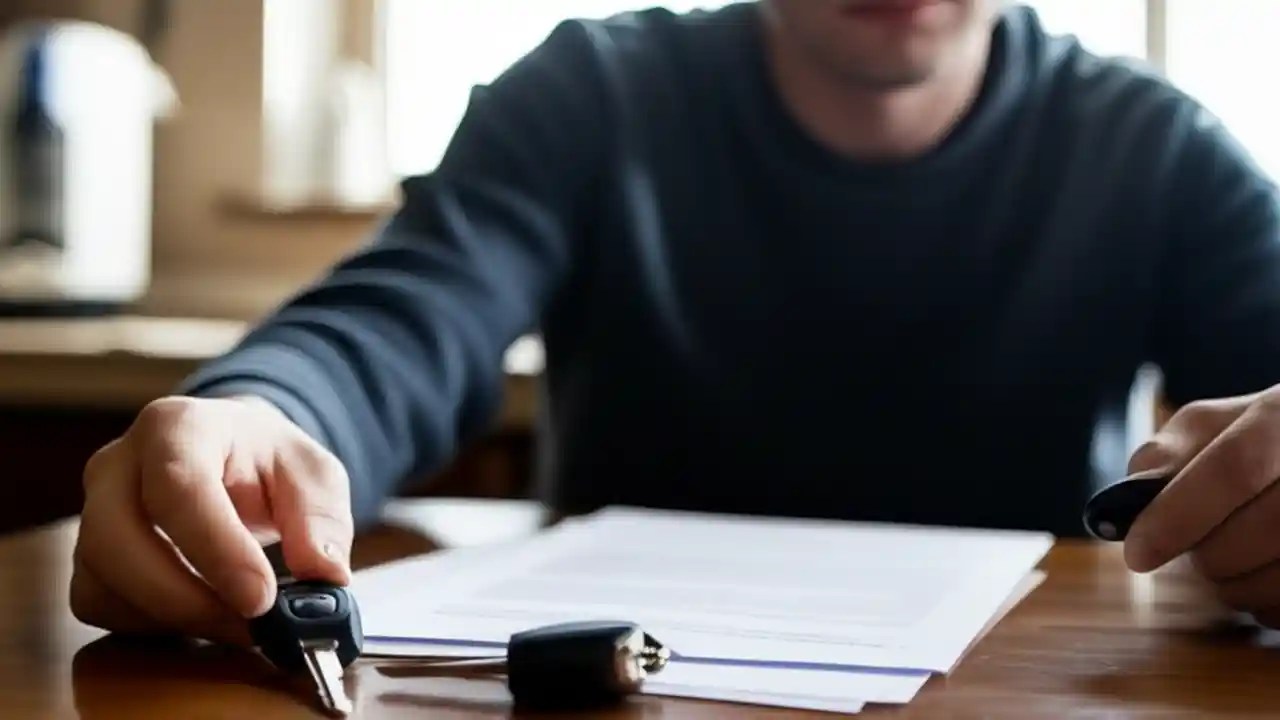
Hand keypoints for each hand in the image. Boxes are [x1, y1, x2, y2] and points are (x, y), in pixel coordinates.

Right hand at [70, 395, 352, 644]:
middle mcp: (118, 466)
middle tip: (251, 624)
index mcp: (177, 427)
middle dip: (185, 597)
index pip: (178, 488)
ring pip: (102, 582)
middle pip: (117, 540)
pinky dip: (151, 625)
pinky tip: (204, 616)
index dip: (216, 549)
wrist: (234, 457)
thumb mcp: (314, 476)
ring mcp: (94, 512)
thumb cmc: (269, 462)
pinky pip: (100, 605)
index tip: (261, 597)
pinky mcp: (88, 558)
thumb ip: (322, 521)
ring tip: (240, 623)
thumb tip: (323, 574)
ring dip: (173, 617)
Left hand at [1124, 386, 1279, 626]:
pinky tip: (1264, 579)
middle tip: (1195, 554)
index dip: (1179, 516)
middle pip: (1260, 530)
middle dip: (1209, 556)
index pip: (1233, 469)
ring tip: (1230, 565)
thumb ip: (1169, 453)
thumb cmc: (1260, 441)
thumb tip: (1135, 491)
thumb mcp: (1212, 428)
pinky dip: (1271, 606)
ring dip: (1238, 588)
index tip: (1138, 554)